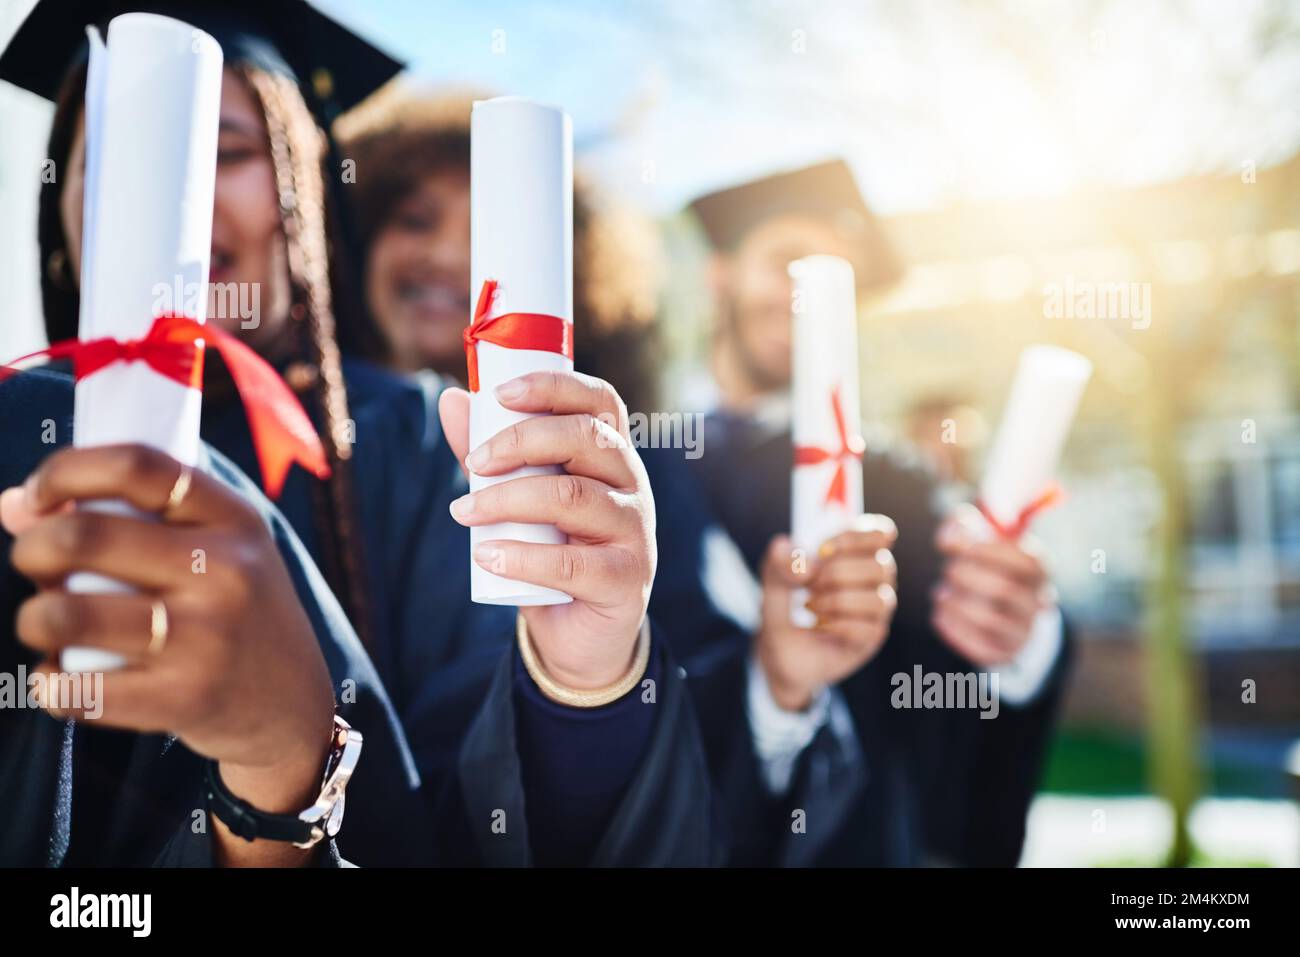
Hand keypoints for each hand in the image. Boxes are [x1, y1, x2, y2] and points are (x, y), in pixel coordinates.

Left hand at [1, 445, 335, 864]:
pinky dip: (49, 683)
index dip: (67, 470)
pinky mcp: (186, 699)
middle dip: (32, 549)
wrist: (294, 706)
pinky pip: (77, 688)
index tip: (40, 495)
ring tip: (48, 624)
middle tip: (38, 567)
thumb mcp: (215, 550)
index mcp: (234, 520)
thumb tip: (11, 505)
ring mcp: (207, 638)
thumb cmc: (235, 613)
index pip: (137, 466)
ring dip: (34, 619)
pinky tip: (61, 678)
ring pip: (64, 615)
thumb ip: (128, 518)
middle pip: (82, 536)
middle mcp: (225, 571)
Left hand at [439, 371, 653, 690]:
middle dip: (520, 441)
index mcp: (610, 454)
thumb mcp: (519, 501)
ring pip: (573, 497)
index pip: (598, 401)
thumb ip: (491, 456)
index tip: (500, 394)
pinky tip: (488, 556)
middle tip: (474, 463)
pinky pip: (573, 563)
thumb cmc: (551, 552)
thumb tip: (452, 401)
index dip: (554, 387)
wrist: (579, 635)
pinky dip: (523, 557)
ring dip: (508, 499)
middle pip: (585, 439)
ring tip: (464, 513)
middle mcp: (631, 484)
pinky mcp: (625, 580)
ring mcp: (635, 532)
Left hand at [755, 515, 898, 711]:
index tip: (823, 549)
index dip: (857, 536)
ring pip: (879, 599)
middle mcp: (871, 579)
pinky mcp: (870, 637)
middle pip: (881, 565)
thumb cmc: (785, 608)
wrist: (778, 653)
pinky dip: (837, 626)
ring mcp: (874, 610)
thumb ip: (781, 562)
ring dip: (837, 601)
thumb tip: (807, 564)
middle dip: (838, 573)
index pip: (880, 533)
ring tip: (811, 607)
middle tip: (807, 585)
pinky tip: (820, 626)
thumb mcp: (772, 580)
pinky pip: (868, 628)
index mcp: (854, 554)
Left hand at [931, 504, 1052, 666]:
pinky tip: (941, 613)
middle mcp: (1039, 601)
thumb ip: (968, 519)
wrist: (992, 600)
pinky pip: (978, 646)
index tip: (959, 547)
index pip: (1025, 560)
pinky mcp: (1005, 653)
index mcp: (1040, 567)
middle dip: (965, 576)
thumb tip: (965, 532)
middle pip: (1003, 590)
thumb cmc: (981, 555)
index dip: (986, 551)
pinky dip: (952, 627)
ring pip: (989, 620)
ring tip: (941, 593)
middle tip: (948, 570)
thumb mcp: (977, 528)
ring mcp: (1024, 630)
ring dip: (956, 603)